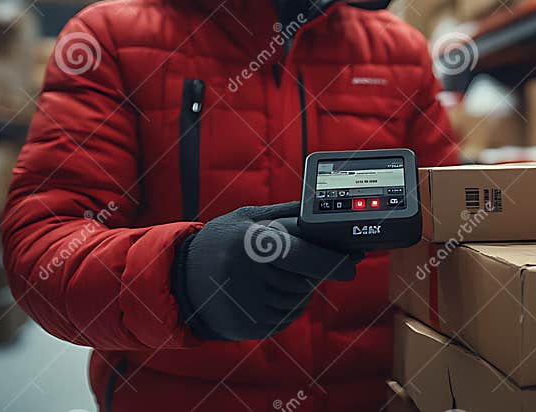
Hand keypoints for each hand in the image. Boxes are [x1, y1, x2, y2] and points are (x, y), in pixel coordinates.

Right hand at [172, 202, 358, 340]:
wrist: (182, 281)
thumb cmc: (220, 242)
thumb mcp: (247, 219)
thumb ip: (285, 215)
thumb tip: (321, 209)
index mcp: (252, 245)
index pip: (302, 254)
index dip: (332, 260)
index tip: (353, 263)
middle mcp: (253, 278)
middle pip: (306, 277)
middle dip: (311, 269)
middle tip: (294, 260)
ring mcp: (254, 306)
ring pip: (301, 297)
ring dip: (298, 286)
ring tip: (272, 274)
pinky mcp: (256, 327)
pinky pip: (290, 314)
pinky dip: (288, 302)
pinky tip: (268, 291)